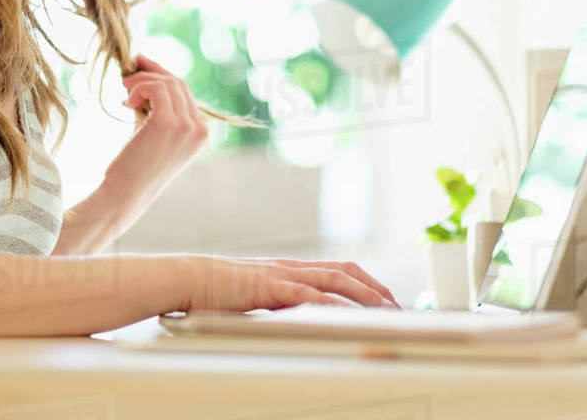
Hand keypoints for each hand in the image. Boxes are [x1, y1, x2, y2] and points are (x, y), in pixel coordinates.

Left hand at [116, 53, 209, 184]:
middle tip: (128, 71)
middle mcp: (201, 130)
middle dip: (152, 72)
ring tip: (124, 90)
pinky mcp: (168, 124)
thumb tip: (149, 73)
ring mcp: (187, 127)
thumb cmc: (134, 167)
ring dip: (142, 80)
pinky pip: (155, 88)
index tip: (141, 67)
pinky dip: (138, 87)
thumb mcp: (155, 135)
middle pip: (179, 83)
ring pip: (167, 83)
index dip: (162, 76)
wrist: (123, 195)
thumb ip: (161, 110)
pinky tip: (125, 102)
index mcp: (202, 134)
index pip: (186, 92)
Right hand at [181, 255, 401, 311]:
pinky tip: (343, 313)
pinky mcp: (269, 287)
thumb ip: (282, 303)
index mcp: (292, 270)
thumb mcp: (259, 297)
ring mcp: (283, 275)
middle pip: (346, 271)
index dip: (366, 282)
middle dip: (375, 288)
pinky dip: (328, 303)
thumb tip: (304, 317)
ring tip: (383, 309)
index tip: (385, 299)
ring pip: (334, 279)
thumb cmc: (219, 292)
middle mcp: (293, 268)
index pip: (339, 270)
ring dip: (363, 294)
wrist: (190, 279)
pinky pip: (305, 294)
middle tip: (396, 307)